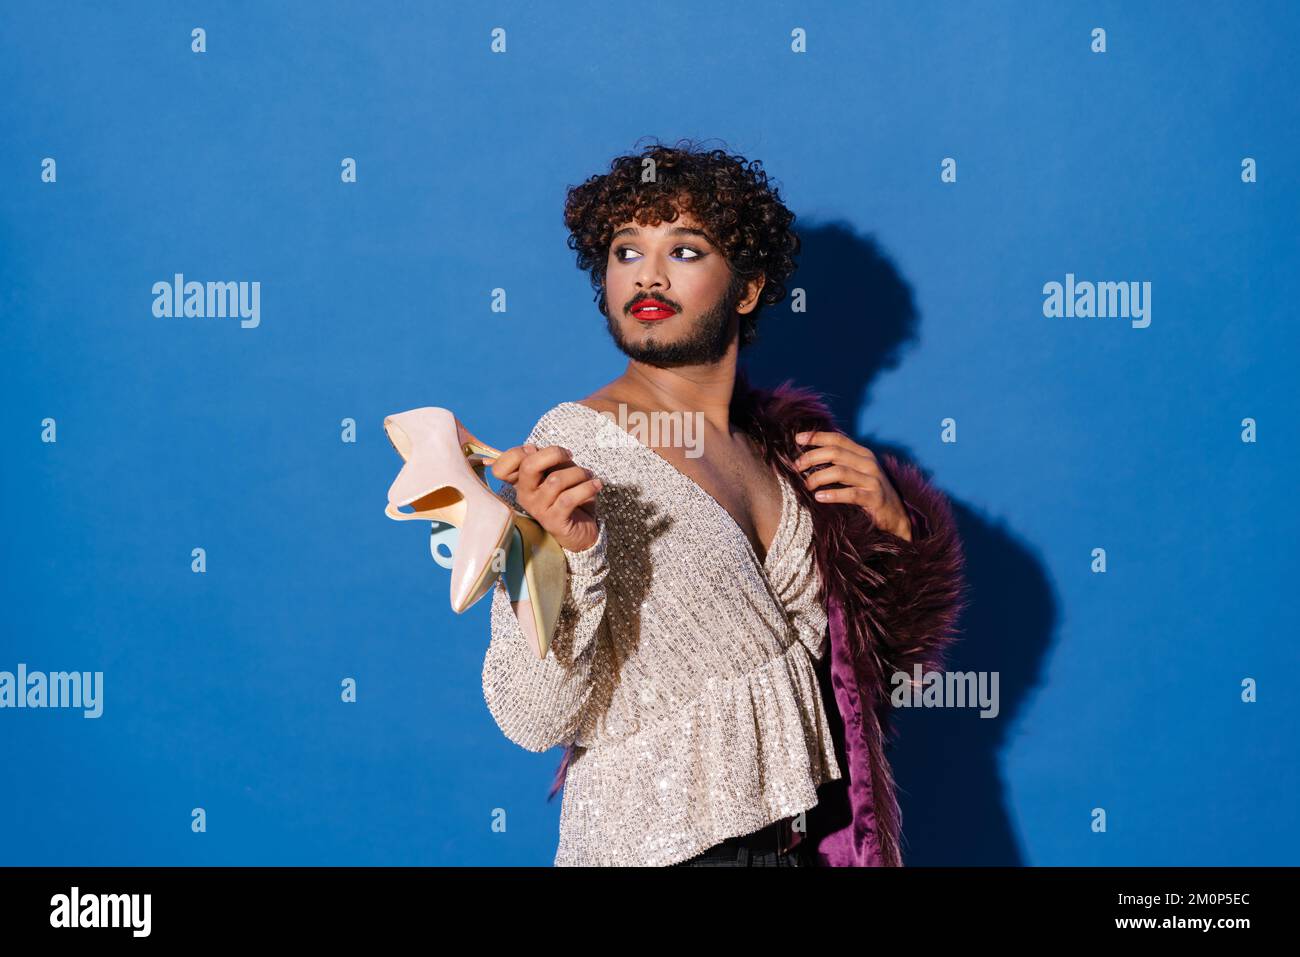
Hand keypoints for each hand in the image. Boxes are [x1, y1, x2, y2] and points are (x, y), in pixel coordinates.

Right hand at [488, 443, 601, 552]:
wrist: (582, 530)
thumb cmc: (569, 496)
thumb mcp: (559, 472)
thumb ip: (548, 460)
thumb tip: (531, 448)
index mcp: (521, 482)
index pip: (501, 467)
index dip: (516, 453)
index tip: (536, 449)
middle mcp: (525, 495)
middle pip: (528, 466)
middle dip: (553, 453)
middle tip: (569, 455)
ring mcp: (538, 509)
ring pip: (556, 480)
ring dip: (578, 473)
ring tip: (588, 475)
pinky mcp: (553, 521)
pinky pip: (569, 498)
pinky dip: (587, 488)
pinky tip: (595, 485)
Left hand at [793, 430, 912, 542]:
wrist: (896, 517)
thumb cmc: (870, 493)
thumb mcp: (858, 473)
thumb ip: (841, 463)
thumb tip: (811, 457)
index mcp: (863, 454)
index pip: (838, 439)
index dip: (817, 437)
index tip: (798, 438)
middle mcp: (869, 463)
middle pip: (835, 453)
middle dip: (812, 457)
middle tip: (797, 467)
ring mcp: (873, 480)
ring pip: (840, 471)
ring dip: (818, 477)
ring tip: (807, 485)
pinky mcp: (874, 498)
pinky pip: (850, 494)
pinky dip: (832, 495)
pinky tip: (819, 497)